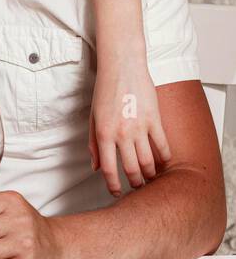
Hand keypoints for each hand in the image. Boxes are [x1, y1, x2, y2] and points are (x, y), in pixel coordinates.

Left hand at [89, 57, 170, 195]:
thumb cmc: (105, 89)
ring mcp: (140, 127)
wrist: (122, 66)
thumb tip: (95, 167)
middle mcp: (122, 134)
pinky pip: (162, 144)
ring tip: (150, 178)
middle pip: (131, 169)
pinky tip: (164, 162)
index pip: (109, 169)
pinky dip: (165, 157)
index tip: (116, 192)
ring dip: (150, 174)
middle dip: (134, 183)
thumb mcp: (93, 117)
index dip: (112, 185)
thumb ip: (93, 144)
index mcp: (104, 134)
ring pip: (148, 161)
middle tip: (136, 187)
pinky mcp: (155, 119)